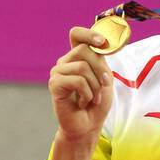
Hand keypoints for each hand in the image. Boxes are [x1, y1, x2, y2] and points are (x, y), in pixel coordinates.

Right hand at [48, 27, 113, 143]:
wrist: (88, 126)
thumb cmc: (97, 102)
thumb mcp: (105, 78)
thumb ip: (101, 61)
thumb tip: (98, 48)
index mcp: (77, 57)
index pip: (77, 34)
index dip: (89, 33)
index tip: (103, 43)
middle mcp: (65, 61)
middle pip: (85, 49)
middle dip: (100, 69)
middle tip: (102, 86)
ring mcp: (58, 72)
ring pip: (83, 66)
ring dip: (95, 86)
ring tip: (92, 98)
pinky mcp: (54, 84)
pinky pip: (77, 80)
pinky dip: (87, 94)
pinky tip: (83, 102)